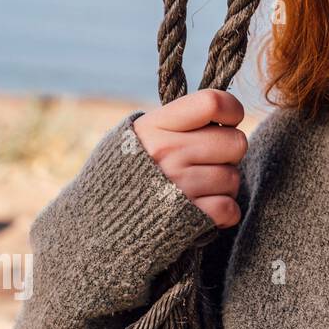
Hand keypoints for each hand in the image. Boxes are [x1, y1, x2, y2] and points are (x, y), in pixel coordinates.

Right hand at [132, 88, 247, 228]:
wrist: (93, 226)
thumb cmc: (126, 175)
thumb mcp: (138, 137)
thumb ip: (177, 121)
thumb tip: (224, 110)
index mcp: (154, 127)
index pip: (212, 102)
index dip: (231, 110)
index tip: (227, 121)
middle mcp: (166, 152)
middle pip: (235, 142)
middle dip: (229, 154)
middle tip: (208, 162)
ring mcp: (177, 185)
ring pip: (232, 177)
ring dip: (224, 187)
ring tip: (200, 190)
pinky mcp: (187, 217)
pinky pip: (229, 208)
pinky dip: (225, 214)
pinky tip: (205, 210)